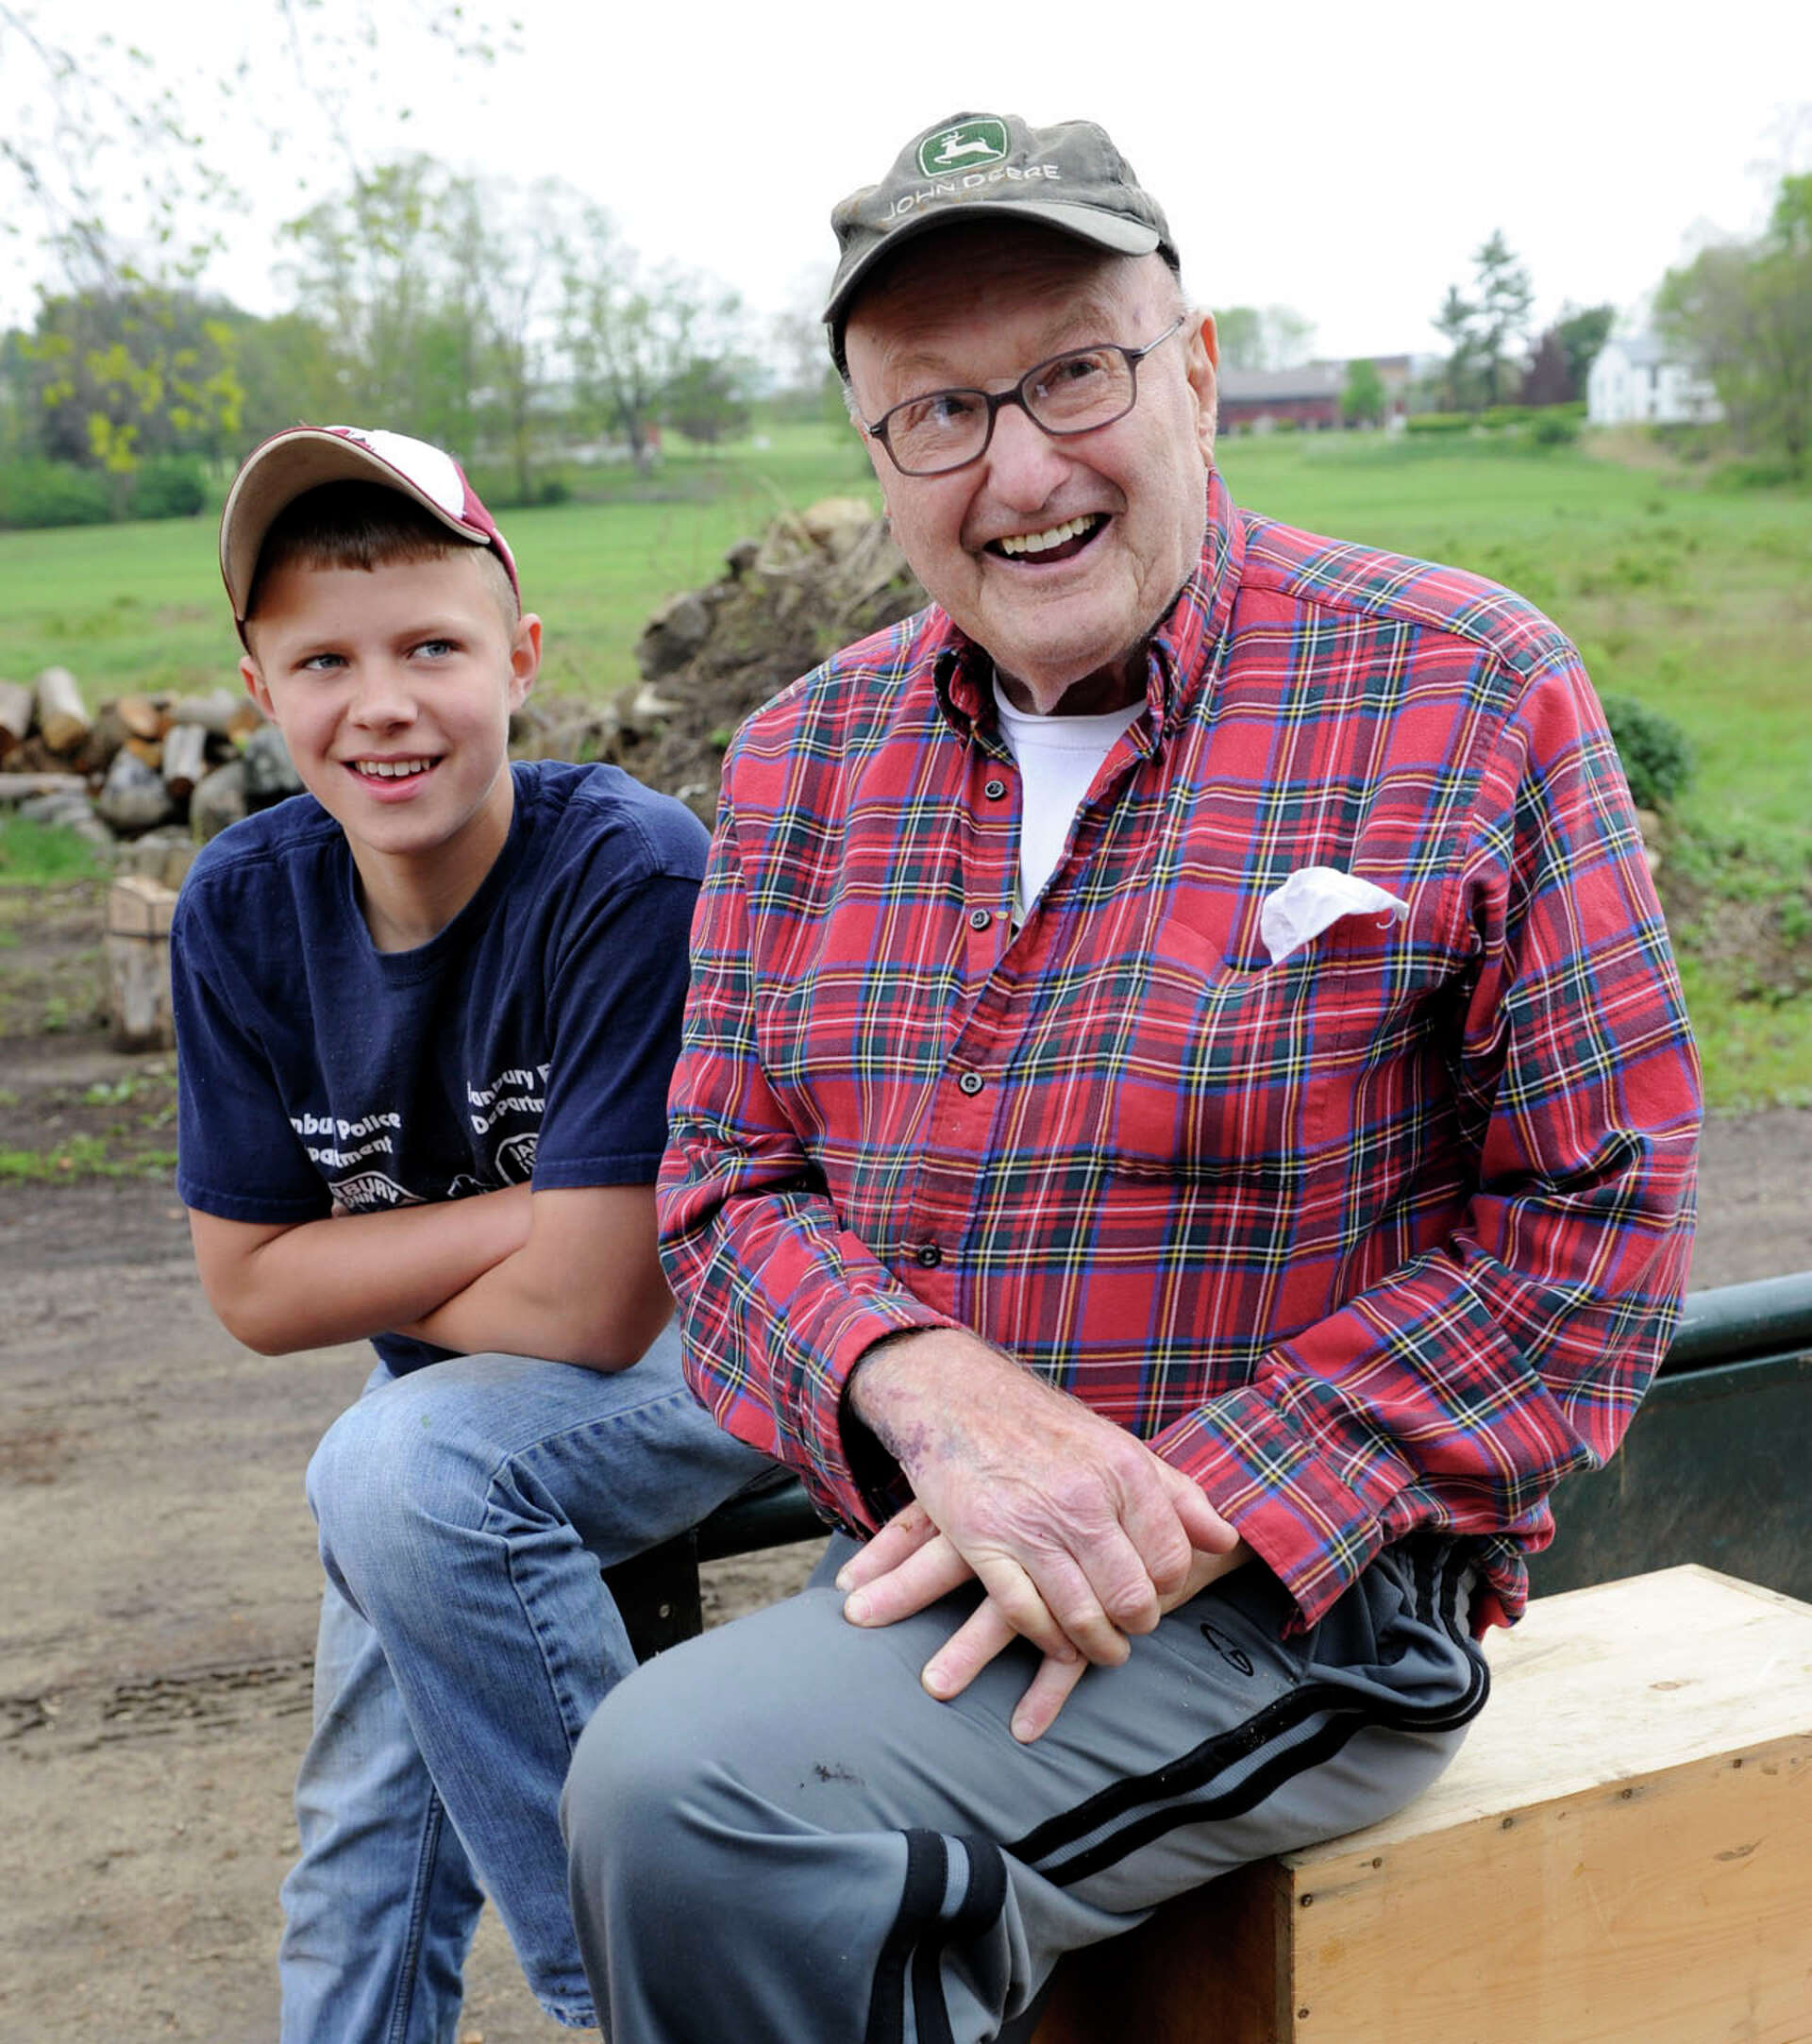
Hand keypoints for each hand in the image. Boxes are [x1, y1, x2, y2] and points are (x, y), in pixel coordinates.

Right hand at [840, 1329, 1243, 1737]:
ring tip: (1103, 1648)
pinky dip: (1049, 1640)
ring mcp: (1030, 1524)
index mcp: (1123, 1471)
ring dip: (1098, 1647)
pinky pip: (1026, 1614)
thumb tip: (1225, 1539)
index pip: (1171, 1561)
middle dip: (1136, 1625)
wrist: (956, 1394)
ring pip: (1082, 1615)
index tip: (1155, 1593)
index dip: (1168, 1588)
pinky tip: (1057, 1641)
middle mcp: (1082, 1499)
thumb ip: (1176, 1494)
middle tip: (1130, 1627)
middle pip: (1131, 1598)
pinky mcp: (983, 1542)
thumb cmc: (1044, 1425)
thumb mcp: (1118, 1445)